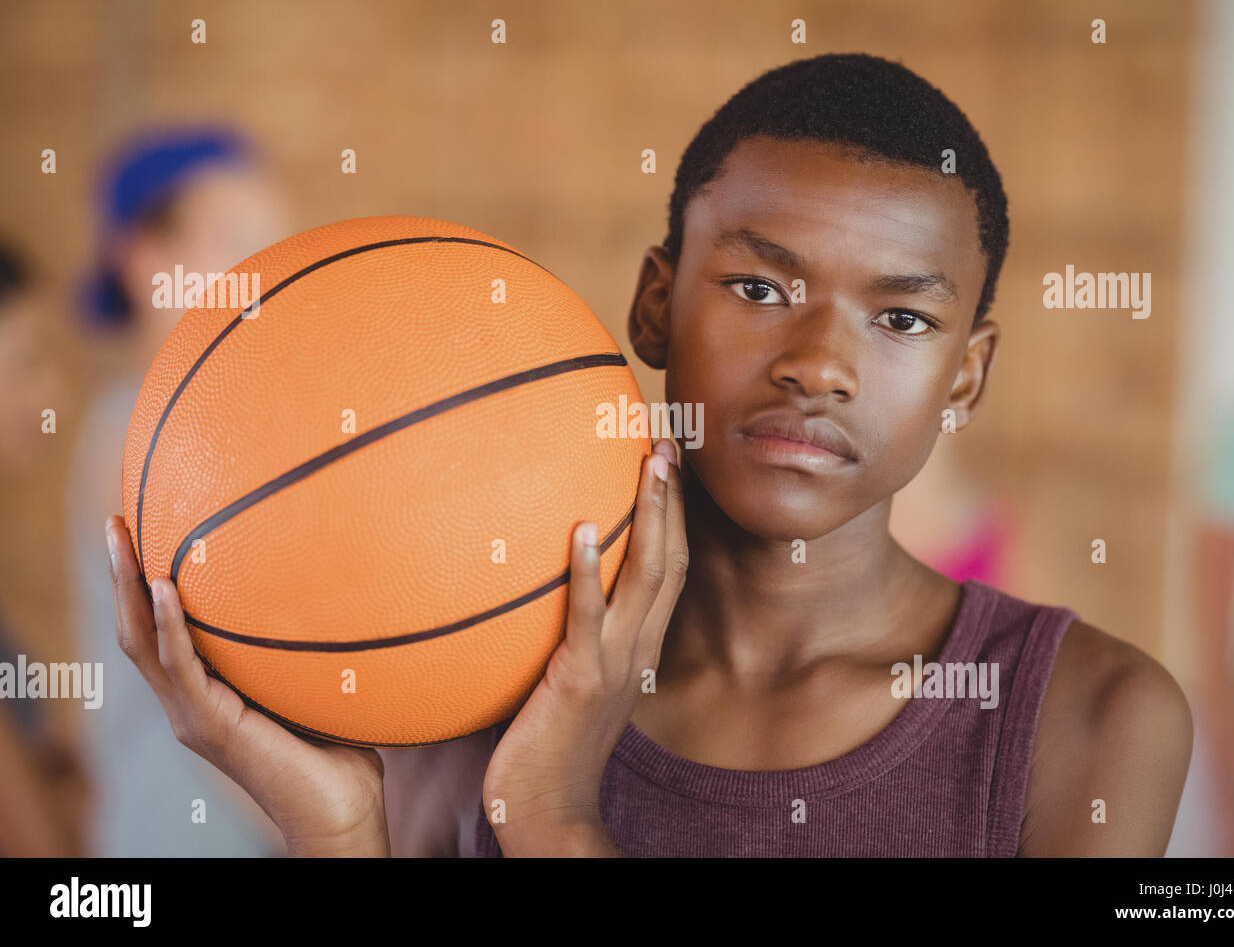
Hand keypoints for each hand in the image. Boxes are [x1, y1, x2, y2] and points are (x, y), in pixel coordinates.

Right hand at [105, 515, 389, 855]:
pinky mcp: (209, 726)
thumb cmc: (339, 749)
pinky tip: (163, 587)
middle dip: (121, 573)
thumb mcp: (315, 683)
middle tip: (115, 519)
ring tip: (121, 536)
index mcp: (207, 691)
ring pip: (142, 642)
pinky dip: (169, 627)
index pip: (161, 630)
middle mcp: (189, 701)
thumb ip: (308, 646)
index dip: (145, 583)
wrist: (339, 809)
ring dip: (127, 586)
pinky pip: (180, 668)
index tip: (145, 531)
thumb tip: (339, 588)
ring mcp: (192, 715)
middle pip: (137, 627)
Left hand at [481, 439, 687, 855]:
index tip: (666, 465)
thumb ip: (568, 635)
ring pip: (647, 579)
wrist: (547, 812)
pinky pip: (587, 618)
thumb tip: (538, 586)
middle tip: (666, 443)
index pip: (669, 569)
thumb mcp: (566, 680)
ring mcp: (611, 665)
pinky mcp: (578, 682)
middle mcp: (636, 650)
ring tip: (649, 464)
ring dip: (652, 517)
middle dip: (671, 501)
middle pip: (670, 561)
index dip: (673, 516)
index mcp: (637, 648)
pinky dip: (588, 573)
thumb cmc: (547, 746)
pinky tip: (581, 531)